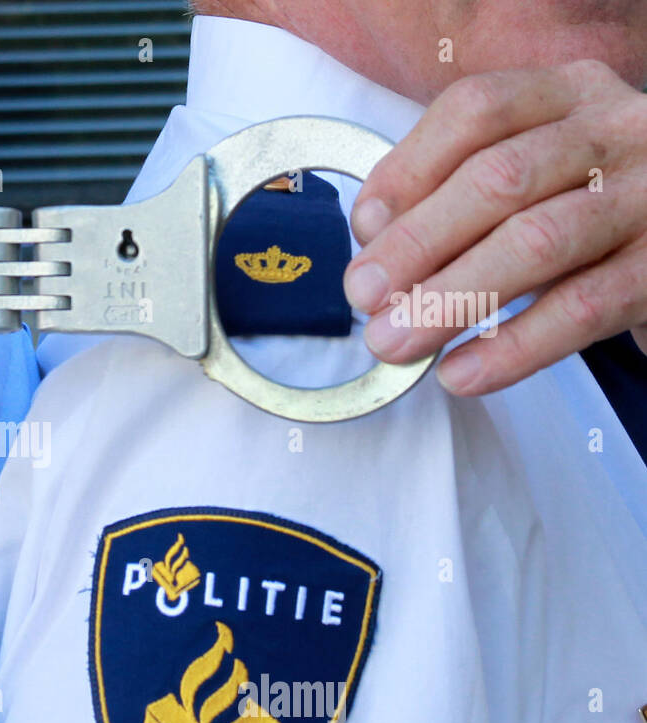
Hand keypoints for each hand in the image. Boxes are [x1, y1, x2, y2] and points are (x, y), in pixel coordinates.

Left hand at [343, 60, 646, 394]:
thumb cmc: (586, 208)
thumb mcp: (528, 177)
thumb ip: (452, 190)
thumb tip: (373, 235)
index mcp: (566, 94)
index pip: (474, 112)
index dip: (408, 172)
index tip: (364, 230)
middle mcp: (614, 131)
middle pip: (499, 179)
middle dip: (417, 243)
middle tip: (364, 297)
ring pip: (537, 242)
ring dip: (451, 299)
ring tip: (395, 341)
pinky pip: (583, 308)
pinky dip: (513, 347)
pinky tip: (462, 373)